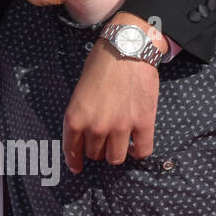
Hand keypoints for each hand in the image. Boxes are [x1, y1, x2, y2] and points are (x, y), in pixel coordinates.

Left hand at [62, 15, 164, 171]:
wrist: (127, 47)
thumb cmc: (102, 62)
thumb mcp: (80, 89)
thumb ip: (82, 113)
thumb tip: (87, 132)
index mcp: (76, 117)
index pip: (72, 150)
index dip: (75, 161)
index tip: (77, 168)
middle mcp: (96, 127)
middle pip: (95, 155)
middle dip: (98, 149)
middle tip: (104, 141)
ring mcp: (120, 127)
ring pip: (116, 158)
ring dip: (117, 153)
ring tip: (121, 144)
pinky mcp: (143, 124)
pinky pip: (142, 151)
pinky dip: (139, 152)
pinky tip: (137, 146)